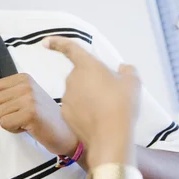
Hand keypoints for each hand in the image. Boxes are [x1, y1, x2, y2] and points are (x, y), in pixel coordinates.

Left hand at [0, 74, 78, 155]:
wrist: (65, 132)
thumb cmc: (42, 117)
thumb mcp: (25, 97)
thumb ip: (6, 93)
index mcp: (23, 78)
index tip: (13, 108)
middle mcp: (26, 84)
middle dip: (1, 114)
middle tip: (20, 116)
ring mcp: (29, 98)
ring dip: (8, 123)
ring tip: (25, 121)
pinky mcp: (30, 113)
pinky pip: (5, 124)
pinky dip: (14, 129)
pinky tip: (28, 127)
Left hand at [43, 37, 140, 167]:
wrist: (110, 136)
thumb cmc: (121, 104)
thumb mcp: (132, 83)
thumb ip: (127, 71)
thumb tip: (123, 68)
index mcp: (87, 66)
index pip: (70, 48)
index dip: (58, 42)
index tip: (45, 42)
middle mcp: (72, 79)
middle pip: (80, 75)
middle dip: (91, 80)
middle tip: (108, 92)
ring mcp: (67, 98)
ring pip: (77, 92)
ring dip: (87, 96)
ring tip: (105, 109)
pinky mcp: (65, 115)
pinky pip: (74, 108)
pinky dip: (83, 111)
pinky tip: (96, 120)